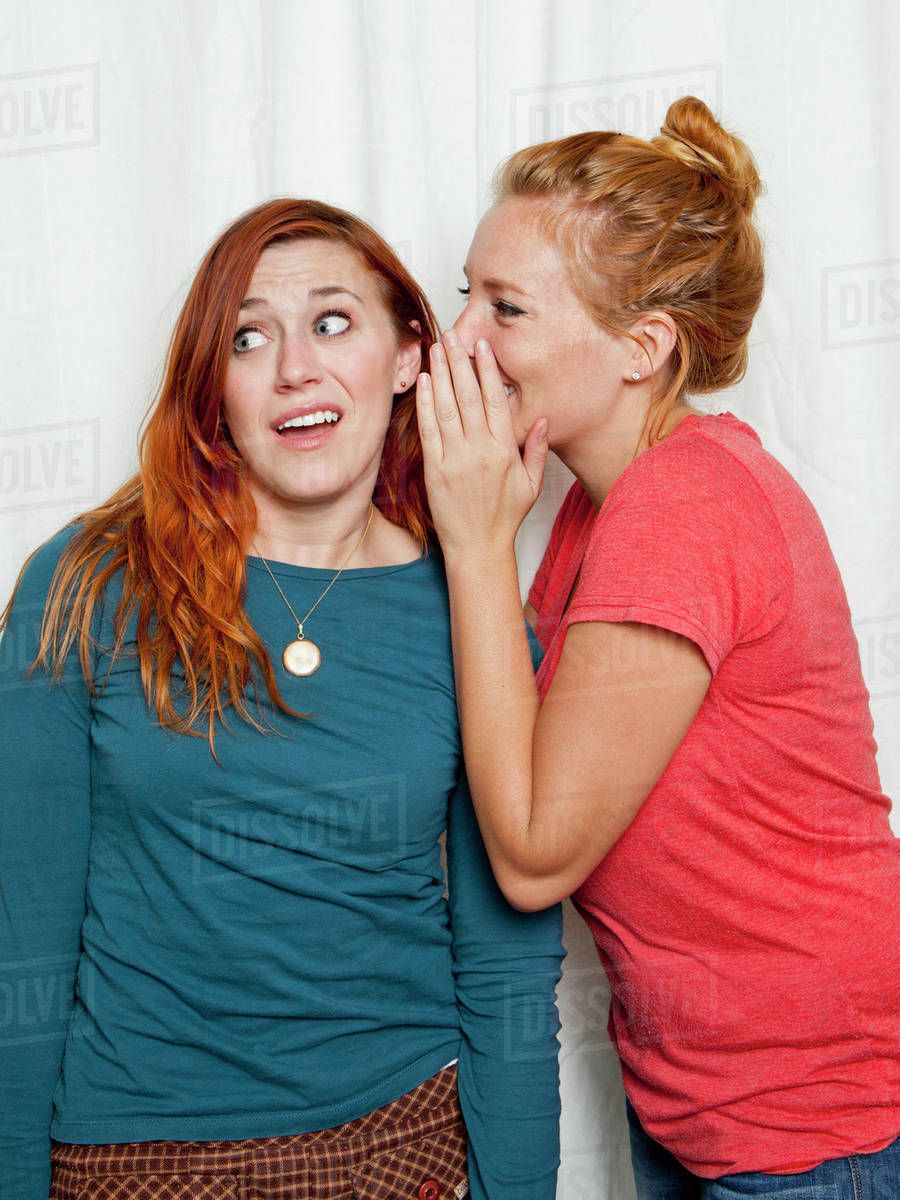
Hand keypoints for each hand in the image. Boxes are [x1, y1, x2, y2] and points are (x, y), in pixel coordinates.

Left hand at [415, 331, 548, 560]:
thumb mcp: (531, 485)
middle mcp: (479, 451)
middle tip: (453, 335)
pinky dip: (426, 404)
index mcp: (504, 451)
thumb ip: (535, 449)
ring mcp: (455, 460)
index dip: (487, 370)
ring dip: (441, 375)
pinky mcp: (434, 470)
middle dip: (459, 362)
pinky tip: (424, 383)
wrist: (478, 548)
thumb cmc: (505, 517)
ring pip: (447, 408)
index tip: (481, 346)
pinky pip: (429, 430)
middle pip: (469, 396)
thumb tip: (541, 418)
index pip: (496, 400)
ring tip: (436, 348)